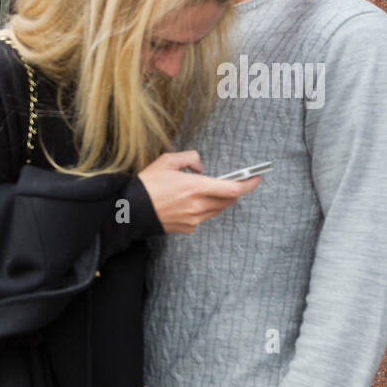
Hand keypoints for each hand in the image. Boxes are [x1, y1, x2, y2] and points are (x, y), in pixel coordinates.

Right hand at [137, 151, 259, 232]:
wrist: (129, 211)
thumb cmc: (146, 185)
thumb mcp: (167, 160)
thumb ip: (190, 158)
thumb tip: (201, 167)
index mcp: (195, 187)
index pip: (233, 188)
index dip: (249, 183)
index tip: (257, 177)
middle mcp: (198, 205)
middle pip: (229, 200)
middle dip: (233, 190)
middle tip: (227, 181)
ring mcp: (194, 219)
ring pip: (217, 209)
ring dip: (217, 199)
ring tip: (201, 191)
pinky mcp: (187, 228)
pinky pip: (203, 217)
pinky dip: (202, 208)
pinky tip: (186, 202)